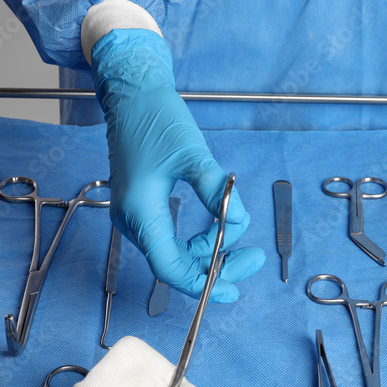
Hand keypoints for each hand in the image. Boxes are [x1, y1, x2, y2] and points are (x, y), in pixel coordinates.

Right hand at [91, 29, 264, 301]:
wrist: (132, 96)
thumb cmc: (158, 120)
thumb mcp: (194, 155)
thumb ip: (217, 192)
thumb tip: (238, 223)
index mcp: (140, 212)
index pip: (170, 267)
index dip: (202, 284)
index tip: (234, 290)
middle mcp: (133, 221)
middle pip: (176, 264)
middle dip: (216, 266)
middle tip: (254, 257)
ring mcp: (136, 216)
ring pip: (177, 251)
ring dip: (211, 250)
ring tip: (242, 231)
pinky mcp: (143, 208)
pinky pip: (173, 236)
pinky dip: (199, 237)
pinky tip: (223, 226)